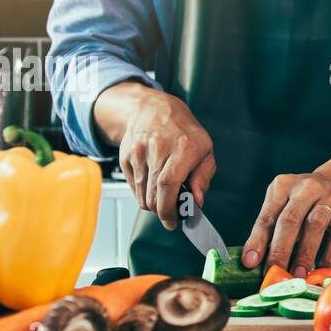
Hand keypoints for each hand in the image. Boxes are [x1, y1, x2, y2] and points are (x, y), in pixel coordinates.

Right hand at [94, 81, 215, 230]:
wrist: (153, 108)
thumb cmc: (183, 132)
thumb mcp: (205, 149)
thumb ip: (203, 177)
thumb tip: (198, 201)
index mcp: (183, 147)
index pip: (168, 184)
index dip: (168, 208)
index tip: (172, 221)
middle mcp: (158, 148)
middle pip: (153, 193)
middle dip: (161, 212)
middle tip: (170, 216)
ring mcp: (138, 152)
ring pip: (141, 193)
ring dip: (152, 205)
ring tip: (163, 201)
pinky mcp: (125, 156)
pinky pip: (133, 186)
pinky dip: (142, 194)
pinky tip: (152, 187)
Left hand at [241, 136, 330, 274]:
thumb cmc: (305, 203)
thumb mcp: (284, 206)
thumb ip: (270, 229)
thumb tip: (254, 262)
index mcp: (283, 186)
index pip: (267, 216)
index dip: (257, 241)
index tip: (250, 263)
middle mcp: (306, 187)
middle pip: (290, 220)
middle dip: (280, 250)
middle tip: (274, 273)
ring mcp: (330, 198)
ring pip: (315, 226)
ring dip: (305, 254)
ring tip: (297, 277)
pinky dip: (329, 258)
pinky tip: (321, 272)